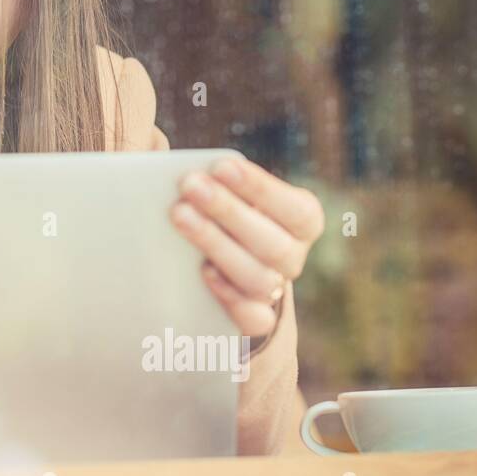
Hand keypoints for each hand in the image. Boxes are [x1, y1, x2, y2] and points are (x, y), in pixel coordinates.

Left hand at [169, 157, 323, 338]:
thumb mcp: (229, 186)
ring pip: (259, 278)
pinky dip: (230, 296)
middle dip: (228, 210)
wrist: (223, 260)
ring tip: (179, 216)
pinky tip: (204, 271)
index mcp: (303, 219)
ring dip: (217, 245)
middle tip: (189, 185)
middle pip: (273, 243)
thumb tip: (173, 156)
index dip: (259, 188)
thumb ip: (215, 175)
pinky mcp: (256, 318)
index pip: (295, 208)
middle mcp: (294, 256)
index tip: (220, 166)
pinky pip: (253, 319)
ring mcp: (276, 289)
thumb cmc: (224, 208)